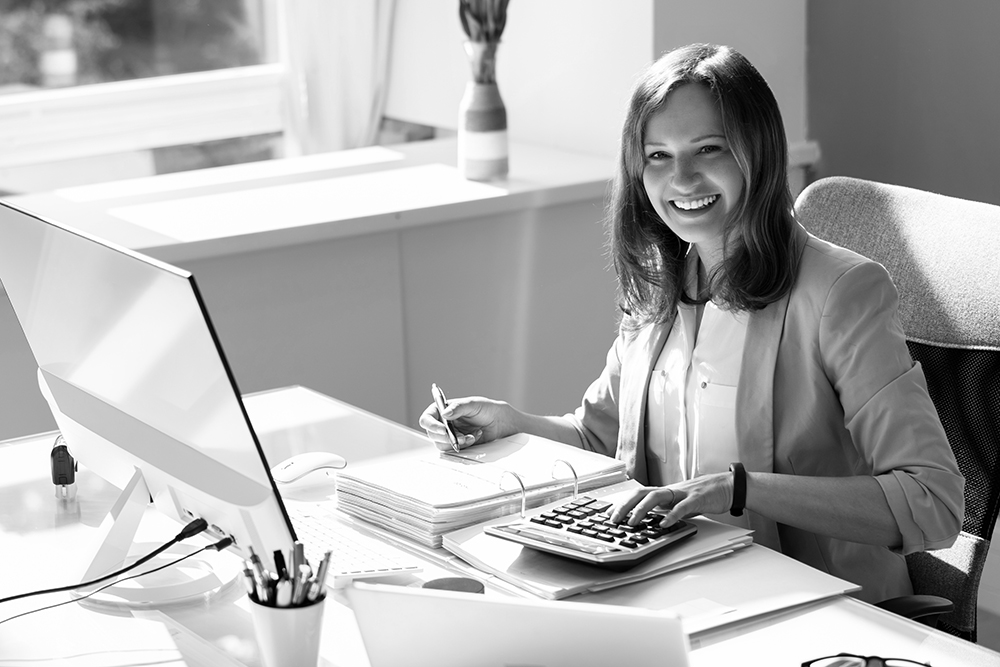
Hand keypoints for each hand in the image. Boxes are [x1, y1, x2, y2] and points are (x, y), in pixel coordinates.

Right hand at [418, 395, 517, 451]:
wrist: (498, 422)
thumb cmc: (485, 409)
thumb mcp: (472, 404)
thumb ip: (458, 407)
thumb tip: (445, 413)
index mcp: (442, 410)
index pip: (427, 418)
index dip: (432, 425)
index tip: (443, 430)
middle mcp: (443, 423)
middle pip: (432, 434)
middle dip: (447, 437)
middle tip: (460, 437)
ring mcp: (449, 435)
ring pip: (442, 445)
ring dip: (457, 442)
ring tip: (471, 436)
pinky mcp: (457, 445)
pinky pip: (454, 450)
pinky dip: (464, 446)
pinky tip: (474, 438)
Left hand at [609, 471, 734, 526]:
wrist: (729, 486)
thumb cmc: (705, 495)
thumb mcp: (681, 502)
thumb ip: (666, 508)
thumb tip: (650, 519)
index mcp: (666, 492)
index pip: (638, 494)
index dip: (622, 503)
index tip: (608, 514)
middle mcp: (671, 490)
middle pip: (641, 493)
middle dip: (625, 505)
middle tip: (613, 519)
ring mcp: (683, 493)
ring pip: (657, 497)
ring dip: (642, 509)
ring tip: (632, 522)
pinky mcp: (698, 498)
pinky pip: (682, 506)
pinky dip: (672, 515)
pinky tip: (664, 524)